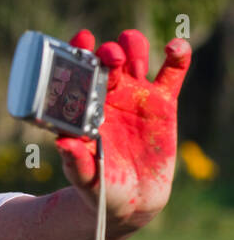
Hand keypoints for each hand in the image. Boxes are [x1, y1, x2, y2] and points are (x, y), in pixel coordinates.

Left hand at [55, 29, 190, 231]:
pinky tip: (177, 47)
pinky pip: (172, 74)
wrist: (131, 199)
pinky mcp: (163, 104)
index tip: (83, 39)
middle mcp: (107, 93)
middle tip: (111, 57)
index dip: (78, 51)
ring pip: (136, 58)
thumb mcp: (84, 176)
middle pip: (107, 59)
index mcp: (82, 104)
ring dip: (135, 49)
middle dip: (109, 52)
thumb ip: (75, 160)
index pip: (77, 71)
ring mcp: (136, 96)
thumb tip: (62, 143)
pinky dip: (178, 57)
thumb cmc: (98, 185)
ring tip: (134, 62)